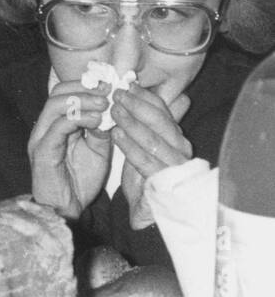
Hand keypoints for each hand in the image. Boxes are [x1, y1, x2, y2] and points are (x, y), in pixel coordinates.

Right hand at [28, 81, 113, 219]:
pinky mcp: (43, 152)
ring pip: (55, 106)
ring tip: (104, 104)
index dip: (85, 85)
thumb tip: (109, 111)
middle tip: (108, 91)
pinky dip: (78, 120)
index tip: (110, 85)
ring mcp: (41, 138)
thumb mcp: (97, 150)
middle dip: (84, 88)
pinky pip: (58, 127)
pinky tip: (97, 121)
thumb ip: (100, 131)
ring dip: (82, 101)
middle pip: (57, 93)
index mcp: (55, 124)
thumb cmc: (79, 181)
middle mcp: (44, 127)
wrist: (66, 209)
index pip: (64, 92)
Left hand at [111, 84, 192, 229]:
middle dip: (137, 106)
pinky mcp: (164, 182)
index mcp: (177, 137)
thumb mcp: (148, 145)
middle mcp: (181, 149)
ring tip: (114, 111)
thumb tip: (169, 95)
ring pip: (153, 139)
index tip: (126, 85)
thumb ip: (153, 122)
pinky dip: (130, 146)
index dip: (144, 96)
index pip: (164, 111)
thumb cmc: (147, 174)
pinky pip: (146, 161)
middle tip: (117, 95)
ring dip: (132, 123)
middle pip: (160, 121)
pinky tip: (116, 134)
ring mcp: (175, 166)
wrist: (148, 211)